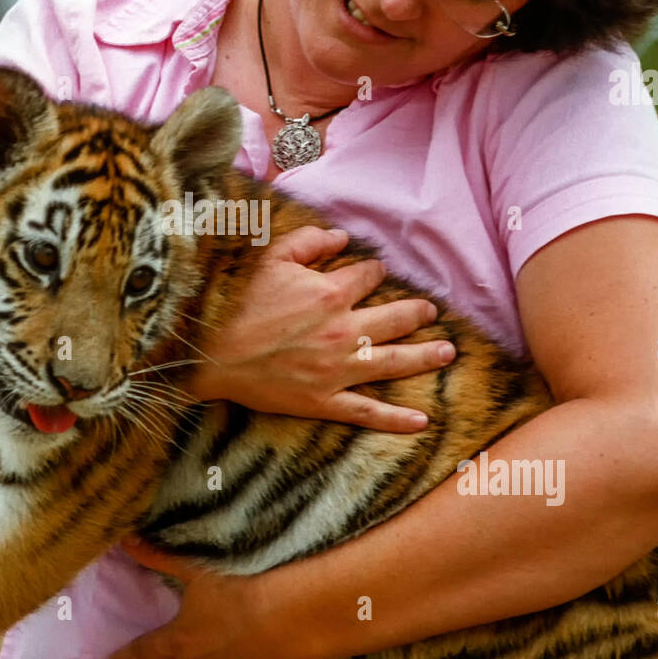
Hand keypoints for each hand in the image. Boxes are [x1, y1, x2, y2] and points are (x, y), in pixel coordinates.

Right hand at [190, 226, 453, 429]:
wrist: (210, 353)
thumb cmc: (239, 303)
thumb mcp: (271, 258)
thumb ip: (309, 241)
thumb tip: (342, 237)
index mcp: (331, 293)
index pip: (369, 276)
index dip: (374, 271)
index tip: (376, 273)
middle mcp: (343, 330)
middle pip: (395, 318)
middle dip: (417, 313)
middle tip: (431, 312)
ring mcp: (337, 369)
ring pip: (394, 362)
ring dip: (425, 356)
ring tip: (447, 352)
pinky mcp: (325, 401)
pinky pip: (367, 411)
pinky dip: (396, 419)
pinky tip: (423, 421)